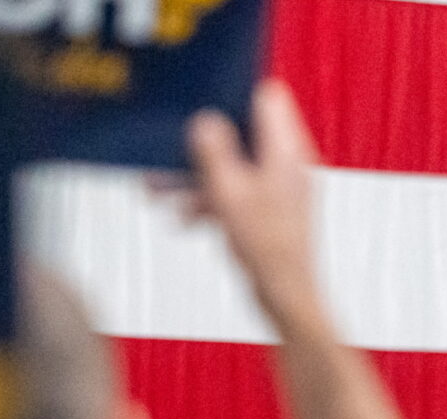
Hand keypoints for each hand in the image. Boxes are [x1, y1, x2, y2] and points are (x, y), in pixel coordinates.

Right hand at [185, 80, 318, 311]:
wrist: (286, 297)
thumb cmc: (269, 251)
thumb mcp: (228, 193)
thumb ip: (214, 151)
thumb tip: (205, 121)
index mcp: (286, 151)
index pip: (266, 97)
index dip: (232, 92)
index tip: (201, 97)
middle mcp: (288, 165)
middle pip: (241, 133)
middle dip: (199, 143)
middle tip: (165, 151)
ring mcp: (281, 188)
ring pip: (233, 165)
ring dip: (196, 176)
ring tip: (158, 190)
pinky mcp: (272, 210)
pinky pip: (236, 192)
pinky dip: (210, 199)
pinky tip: (183, 217)